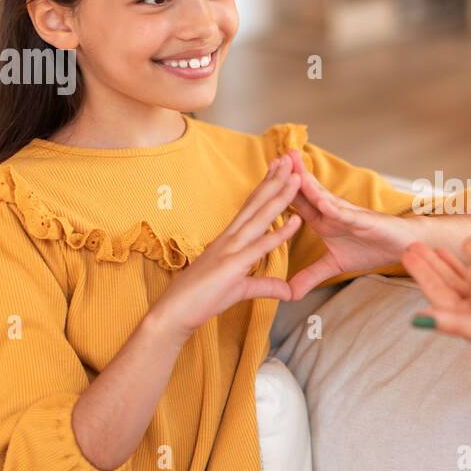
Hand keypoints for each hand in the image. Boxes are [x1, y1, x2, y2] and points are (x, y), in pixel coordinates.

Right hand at [148, 156, 300, 341]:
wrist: (174, 312)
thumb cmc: (200, 299)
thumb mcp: (241, 290)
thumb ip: (266, 286)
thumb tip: (288, 291)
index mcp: (229, 239)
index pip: (251, 207)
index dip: (265, 187)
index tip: (278, 169)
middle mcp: (230, 238)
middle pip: (257, 204)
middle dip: (275, 180)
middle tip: (290, 158)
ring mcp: (231, 249)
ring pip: (260, 218)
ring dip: (280, 197)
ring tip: (297, 178)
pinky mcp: (234, 265)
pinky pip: (261, 247)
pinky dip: (279, 234)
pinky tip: (296, 221)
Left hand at [280, 148, 413, 299]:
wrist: (402, 248)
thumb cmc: (371, 248)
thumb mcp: (334, 265)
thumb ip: (311, 275)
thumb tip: (289, 292)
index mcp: (322, 219)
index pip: (296, 202)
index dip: (278, 191)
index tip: (259, 178)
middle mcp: (332, 211)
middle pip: (306, 191)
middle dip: (290, 175)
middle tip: (273, 158)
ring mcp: (348, 214)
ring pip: (323, 196)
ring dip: (307, 183)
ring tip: (292, 168)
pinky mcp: (364, 221)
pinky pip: (346, 214)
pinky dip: (333, 208)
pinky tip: (321, 202)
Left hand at [403, 239, 470, 355]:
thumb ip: (456, 323)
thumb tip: (417, 319)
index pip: (439, 294)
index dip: (423, 273)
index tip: (410, 252)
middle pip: (447, 286)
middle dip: (431, 265)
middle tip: (415, 244)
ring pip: (464, 281)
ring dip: (449, 264)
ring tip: (434, 247)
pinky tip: (469, 254)